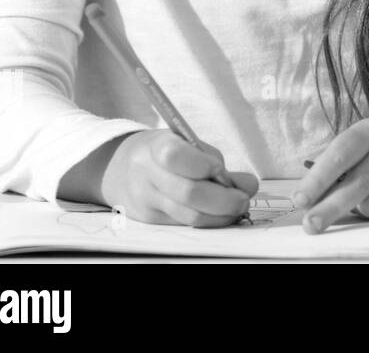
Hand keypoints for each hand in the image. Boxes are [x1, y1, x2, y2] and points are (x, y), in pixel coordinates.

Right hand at [99, 129, 257, 226]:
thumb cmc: (165, 151)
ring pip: (190, 216)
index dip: (203, 166)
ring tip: (237, 208)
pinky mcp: (152, 221)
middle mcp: (148, 175)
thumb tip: (249, 186)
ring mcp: (147, 202)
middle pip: (188, 194)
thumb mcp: (187, 143)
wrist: (120, 168)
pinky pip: (186, 224)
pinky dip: (210, 221)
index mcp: (157, 147)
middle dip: (224, 200)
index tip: (221, 169)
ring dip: (221, 215)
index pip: (175, 157)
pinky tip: (221, 214)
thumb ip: (216, 162)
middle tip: (244, 199)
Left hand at [293, 120, 368, 231]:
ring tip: (366, 197)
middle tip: (311, 224)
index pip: (340, 155)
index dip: (319, 179)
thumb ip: (330, 176)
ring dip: (361, 211)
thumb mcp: (349, 155)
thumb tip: (309, 205)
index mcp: (368, 132)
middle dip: (331, 207)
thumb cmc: (367, 159)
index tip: (300, 200)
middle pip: (358, 184)